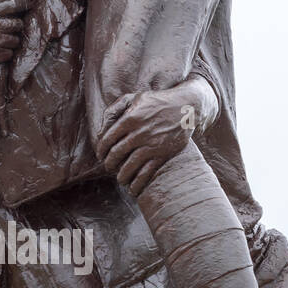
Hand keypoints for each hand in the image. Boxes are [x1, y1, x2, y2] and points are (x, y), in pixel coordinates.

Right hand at [0, 0, 26, 71]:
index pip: (14, 4)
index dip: (25, 3)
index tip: (30, 3)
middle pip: (18, 23)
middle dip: (16, 26)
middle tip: (10, 29)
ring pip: (16, 40)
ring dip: (11, 41)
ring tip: (3, 42)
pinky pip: (9, 54)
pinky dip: (6, 54)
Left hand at [95, 78, 219, 197]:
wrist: (186, 107)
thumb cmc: (157, 101)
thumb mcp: (134, 98)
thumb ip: (115, 108)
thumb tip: (102, 128)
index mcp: (129, 119)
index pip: (107, 139)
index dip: (101, 150)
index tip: (100, 156)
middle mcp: (139, 133)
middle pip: (116, 154)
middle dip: (109, 164)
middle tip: (109, 167)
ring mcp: (151, 145)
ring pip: (130, 166)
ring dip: (121, 176)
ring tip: (120, 179)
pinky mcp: (163, 154)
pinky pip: (146, 173)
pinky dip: (138, 183)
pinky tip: (133, 189)